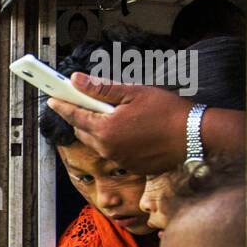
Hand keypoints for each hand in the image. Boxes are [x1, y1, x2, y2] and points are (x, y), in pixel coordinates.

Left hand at [47, 74, 191, 174]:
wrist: (195, 137)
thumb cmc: (168, 112)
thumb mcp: (135, 92)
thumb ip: (102, 87)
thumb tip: (76, 80)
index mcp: (105, 128)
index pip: (74, 115)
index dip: (61, 105)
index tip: (51, 98)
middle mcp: (107, 147)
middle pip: (83, 130)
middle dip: (81, 116)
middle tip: (88, 101)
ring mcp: (118, 159)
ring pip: (97, 142)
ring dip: (98, 129)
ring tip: (115, 114)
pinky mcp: (130, 166)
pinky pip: (113, 151)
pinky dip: (114, 140)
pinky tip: (130, 129)